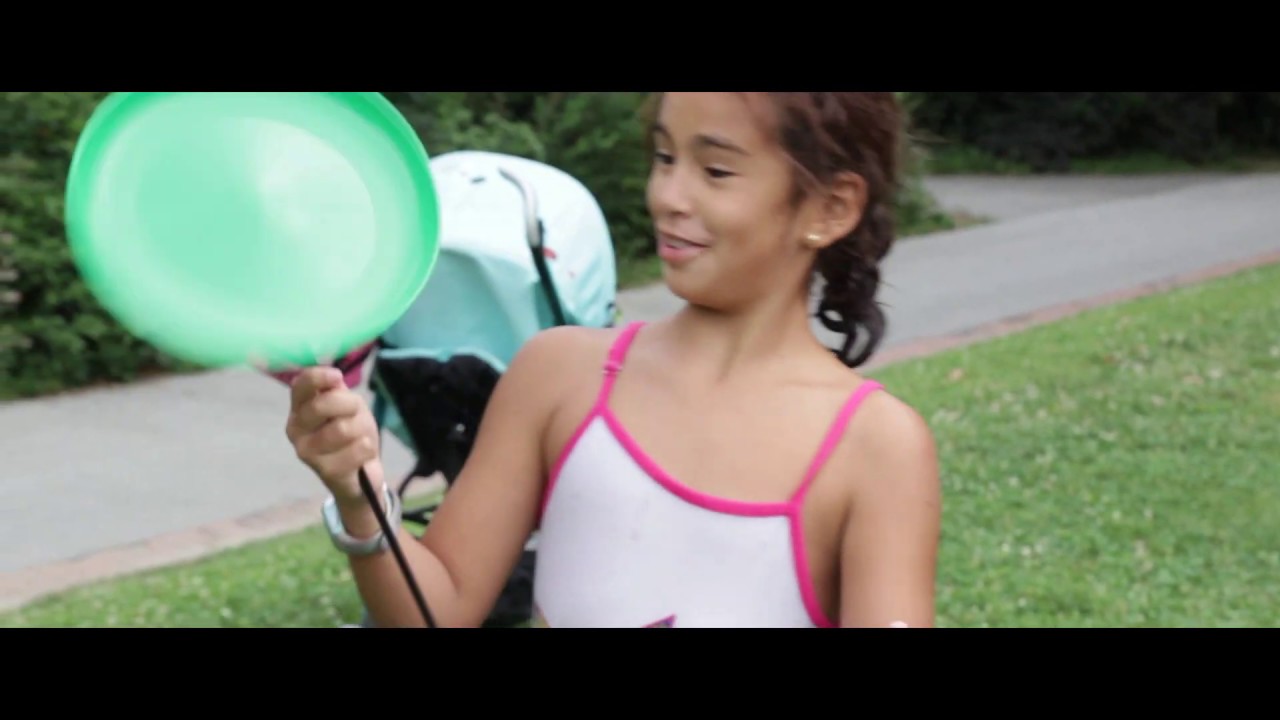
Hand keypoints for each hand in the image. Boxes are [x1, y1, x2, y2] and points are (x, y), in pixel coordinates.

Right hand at [285, 366, 382, 504]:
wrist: (360, 474)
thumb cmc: (351, 432)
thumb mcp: (348, 405)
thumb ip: (337, 391)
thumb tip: (334, 378)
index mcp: (299, 408)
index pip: (300, 386)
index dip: (318, 377)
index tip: (337, 376)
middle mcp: (295, 429)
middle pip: (322, 405)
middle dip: (350, 405)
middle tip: (357, 413)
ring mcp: (307, 452)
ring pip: (343, 428)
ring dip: (362, 429)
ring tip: (360, 437)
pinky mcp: (324, 471)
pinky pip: (357, 448)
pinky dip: (368, 448)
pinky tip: (362, 454)